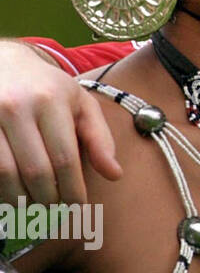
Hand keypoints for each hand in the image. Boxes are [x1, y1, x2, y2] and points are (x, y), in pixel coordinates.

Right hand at [0, 42, 121, 205]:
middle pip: (35, 170)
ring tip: (33, 206)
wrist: (5, 63)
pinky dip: (0, 187)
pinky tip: (12, 192)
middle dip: (48, 198)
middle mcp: (17, 107)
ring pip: (5, 174)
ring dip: (21, 199)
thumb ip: (100, 138)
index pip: (65, 157)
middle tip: (55, 209)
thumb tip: (115, 175)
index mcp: (50, 101)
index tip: (78, 205)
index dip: (72, 188)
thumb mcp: (81, 104)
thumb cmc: (48, 88)